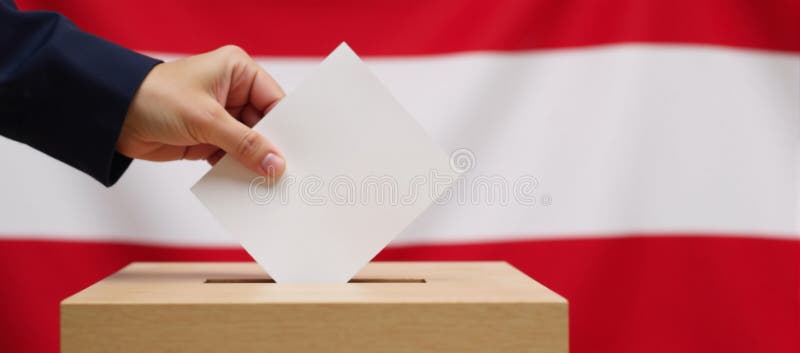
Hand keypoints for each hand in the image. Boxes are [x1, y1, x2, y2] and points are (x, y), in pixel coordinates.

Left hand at [118, 45, 285, 178]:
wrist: (112, 116)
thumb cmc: (154, 98)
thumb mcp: (206, 119)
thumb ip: (244, 144)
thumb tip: (275, 163)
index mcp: (238, 71)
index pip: (275, 101)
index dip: (286, 128)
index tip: (299, 153)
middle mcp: (232, 90)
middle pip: (265, 125)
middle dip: (272, 149)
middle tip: (287, 174)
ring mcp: (220, 115)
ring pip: (250, 144)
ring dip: (255, 163)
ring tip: (269, 184)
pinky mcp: (208, 137)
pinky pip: (232, 156)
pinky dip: (238, 170)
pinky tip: (247, 185)